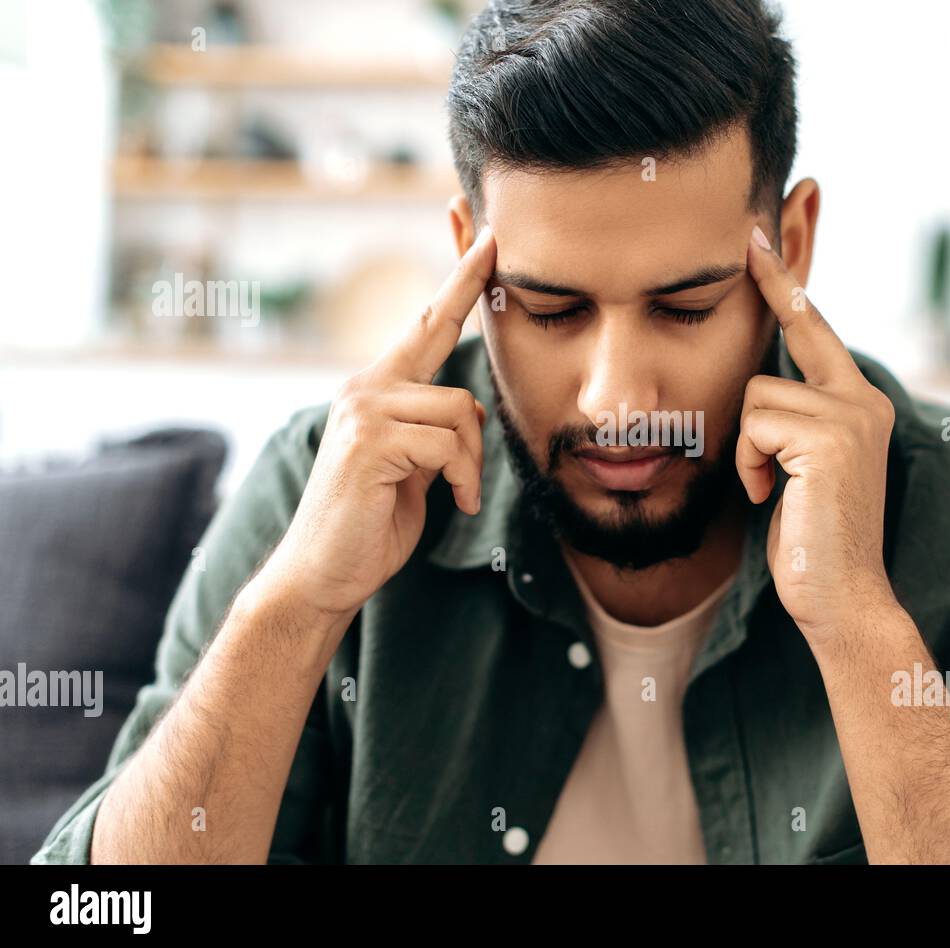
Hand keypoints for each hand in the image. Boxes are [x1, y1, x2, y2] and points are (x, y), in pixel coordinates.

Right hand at [261, 226, 496, 622]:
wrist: (323, 573)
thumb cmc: (372, 522)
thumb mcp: (414, 469)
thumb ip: (435, 432)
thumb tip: (469, 413)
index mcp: (376, 390)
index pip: (424, 325)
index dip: (456, 281)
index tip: (484, 239)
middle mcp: (364, 387)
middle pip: (440, 335)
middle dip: (467, 289)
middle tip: (493, 239)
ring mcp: (363, 409)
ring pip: (459, 408)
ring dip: (473, 460)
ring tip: (458, 493)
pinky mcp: (369, 440)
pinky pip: (448, 443)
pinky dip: (462, 478)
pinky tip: (452, 504)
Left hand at [738, 225, 897, 650]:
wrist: (842, 597)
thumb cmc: (811, 538)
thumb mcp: (799, 465)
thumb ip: (792, 418)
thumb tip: (756, 384)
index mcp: (859, 401)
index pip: (813, 326)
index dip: (784, 282)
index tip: (758, 237)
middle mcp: (863, 399)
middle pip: (775, 359)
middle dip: (755, 416)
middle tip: (769, 458)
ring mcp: (853, 415)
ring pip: (756, 396)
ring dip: (751, 451)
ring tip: (777, 490)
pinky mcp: (833, 437)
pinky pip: (757, 425)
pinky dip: (753, 466)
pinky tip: (776, 497)